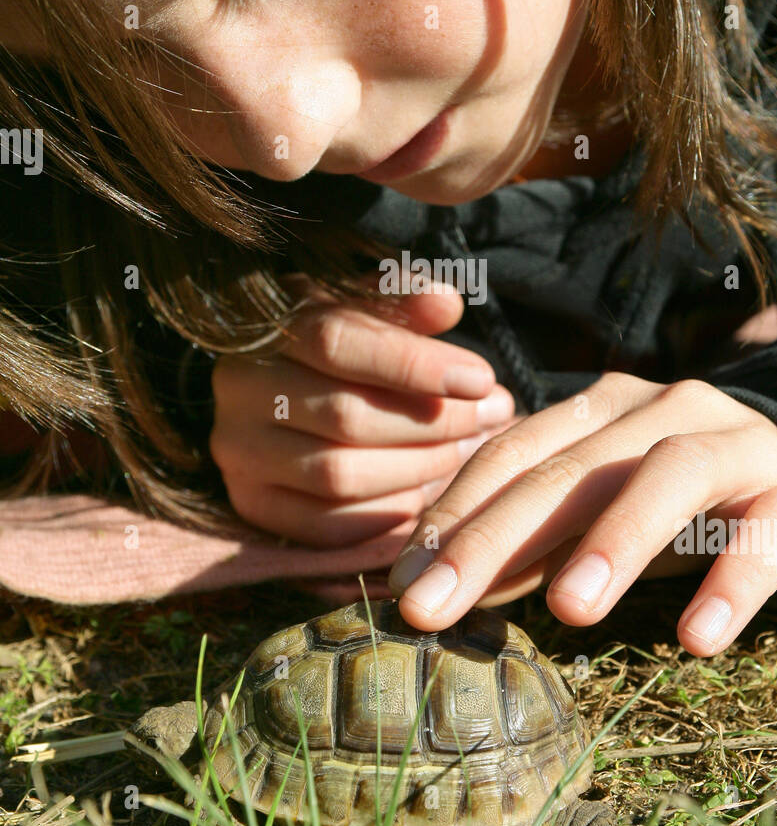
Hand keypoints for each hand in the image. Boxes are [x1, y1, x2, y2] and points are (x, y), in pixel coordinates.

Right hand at [209, 274, 514, 545]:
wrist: (283, 389)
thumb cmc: (342, 342)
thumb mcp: (366, 306)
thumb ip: (403, 301)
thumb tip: (446, 302)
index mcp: (265, 326)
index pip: (336, 342)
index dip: (414, 363)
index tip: (480, 378)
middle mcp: (239, 390)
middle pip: (344, 415)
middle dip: (431, 421)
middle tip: (488, 416)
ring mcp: (240, 453)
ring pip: (338, 475)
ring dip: (419, 466)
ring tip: (468, 448)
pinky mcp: (253, 505)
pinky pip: (329, 525)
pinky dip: (389, 511)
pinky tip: (430, 488)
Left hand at [387, 373, 776, 654]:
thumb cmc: (678, 507)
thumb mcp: (596, 514)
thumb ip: (528, 541)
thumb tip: (431, 588)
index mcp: (600, 407)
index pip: (513, 452)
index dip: (454, 513)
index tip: (401, 582)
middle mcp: (663, 410)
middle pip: (573, 467)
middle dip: (496, 537)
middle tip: (435, 608)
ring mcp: (737, 445)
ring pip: (671, 474)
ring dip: (616, 539)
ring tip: (569, 612)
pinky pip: (766, 535)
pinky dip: (731, 584)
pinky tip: (696, 640)